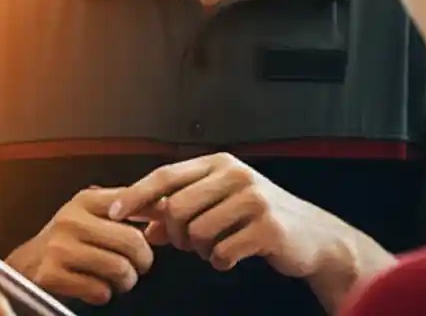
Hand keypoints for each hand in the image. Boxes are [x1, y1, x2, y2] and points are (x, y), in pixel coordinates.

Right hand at [5, 186, 153, 305]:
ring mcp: (59, 248)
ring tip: (119, 280)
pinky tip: (96, 288)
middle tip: (138, 266)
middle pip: (132, 241)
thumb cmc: (67, 241)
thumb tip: (167, 206)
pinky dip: (104, 294)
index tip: (158, 231)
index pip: (131, 201)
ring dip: (126, 281)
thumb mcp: (91, 215)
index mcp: (85, 200)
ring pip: (119, 268)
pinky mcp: (52, 276)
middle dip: (143, 261)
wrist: (24, 266)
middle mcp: (71, 220)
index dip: (154, 217)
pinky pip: (99, 290)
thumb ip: (125, 208)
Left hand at [108, 153, 394, 311]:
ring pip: (197, 232)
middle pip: (176, 208)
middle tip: (190, 243)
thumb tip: (144, 223)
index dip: (135, 194)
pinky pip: (222, 252)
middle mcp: (235, 174)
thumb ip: (181, 210)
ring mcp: (253, 199)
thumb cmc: (261, 218)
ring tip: (217, 247)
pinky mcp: (267, 227)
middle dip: (176, 234)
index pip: (165, 175)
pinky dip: (220, 262)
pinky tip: (233, 257)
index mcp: (220, 163)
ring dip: (201, 250)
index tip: (112, 212)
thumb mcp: (220, 205)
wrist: (314, 237)